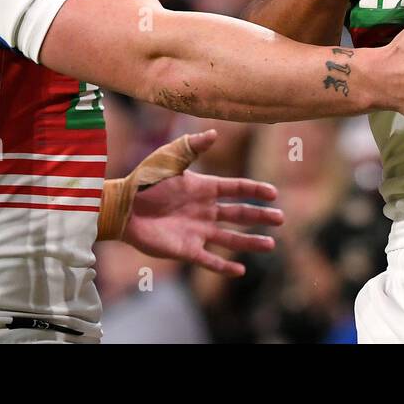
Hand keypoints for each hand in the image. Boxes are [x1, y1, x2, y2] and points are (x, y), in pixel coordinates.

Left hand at [120, 129, 284, 275]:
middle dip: (260, 216)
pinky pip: (209, 260)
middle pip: (239, 214)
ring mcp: (197, 231)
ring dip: (250, 242)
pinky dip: (224, 266)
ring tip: (270, 244)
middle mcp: (205, 210)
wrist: (123, 206)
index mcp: (204, 188)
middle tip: (281, 219)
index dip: (255, 190)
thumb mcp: (169, 159)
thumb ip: (192, 147)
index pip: (236, 189)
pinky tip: (240, 270)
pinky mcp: (186, 250)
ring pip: (230, 238)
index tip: (273, 193)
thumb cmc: (145, 180)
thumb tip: (215, 133)